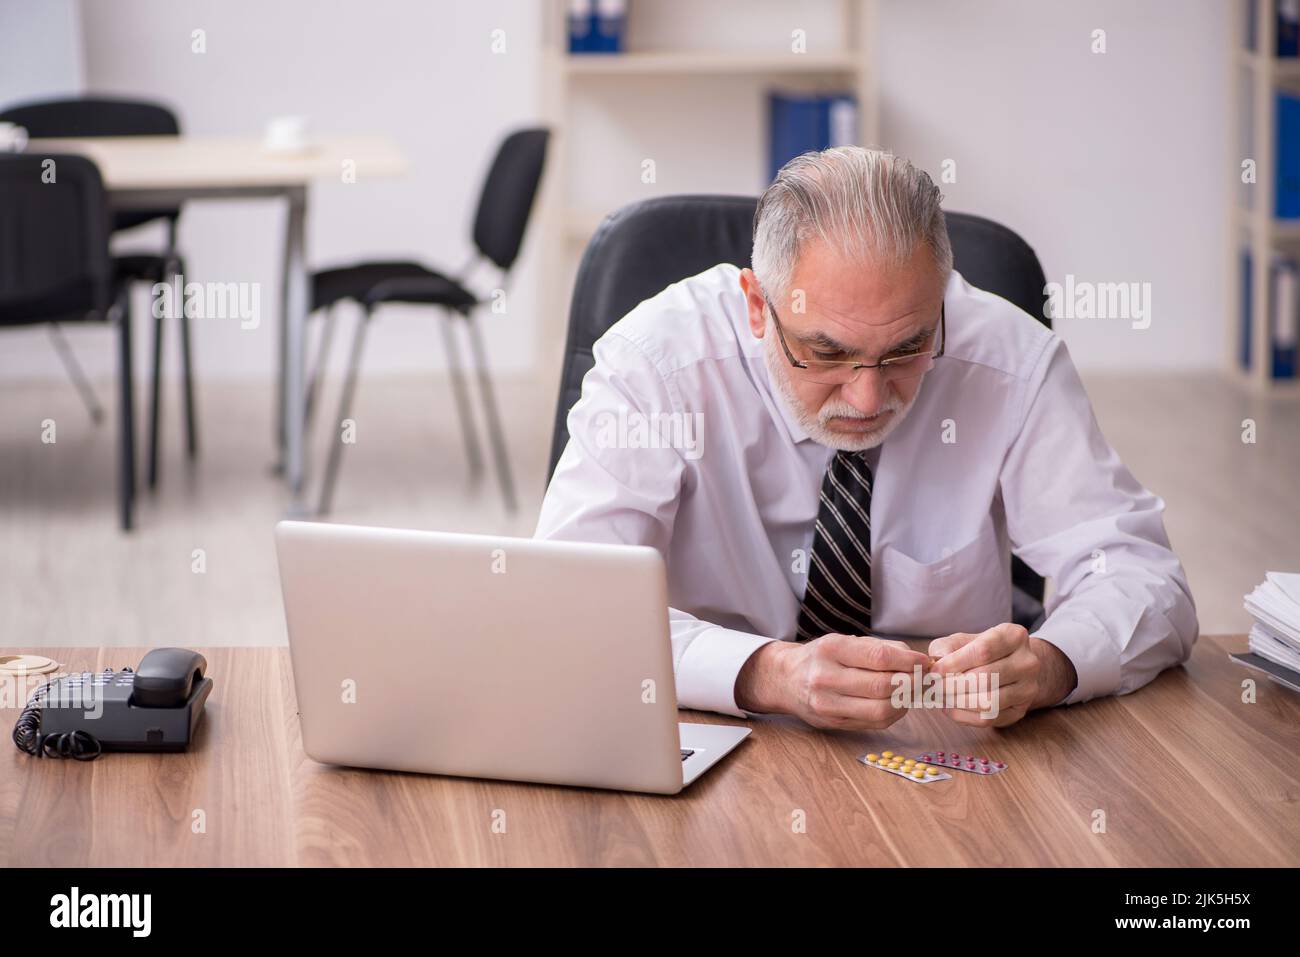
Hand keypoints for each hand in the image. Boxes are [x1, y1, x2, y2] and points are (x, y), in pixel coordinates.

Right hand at [735, 634, 931, 730]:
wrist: (786, 679)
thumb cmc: (822, 657)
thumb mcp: (845, 642)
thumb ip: (881, 648)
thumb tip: (918, 660)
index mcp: (831, 649)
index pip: (879, 657)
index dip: (908, 660)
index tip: (924, 661)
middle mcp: (826, 677)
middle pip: (883, 686)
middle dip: (911, 682)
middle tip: (924, 678)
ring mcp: (828, 704)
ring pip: (881, 709)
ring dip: (905, 702)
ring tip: (912, 691)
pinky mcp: (834, 723)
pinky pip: (875, 723)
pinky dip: (894, 714)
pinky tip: (897, 703)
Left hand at [928, 623, 1076, 726]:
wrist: (1011, 666)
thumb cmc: (980, 650)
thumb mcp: (962, 640)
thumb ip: (946, 648)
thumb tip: (935, 666)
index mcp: (1014, 636)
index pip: (983, 651)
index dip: (954, 663)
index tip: (935, 671)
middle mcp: (1027, 662)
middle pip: (985, 678)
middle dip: (953, 685)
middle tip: (935, 686)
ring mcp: (1028, 688)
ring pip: (988, 701)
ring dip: (957, 702)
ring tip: (941, 696)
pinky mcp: (1020, 710)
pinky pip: (989, 718)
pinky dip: (963, 716)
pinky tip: (950, 708)